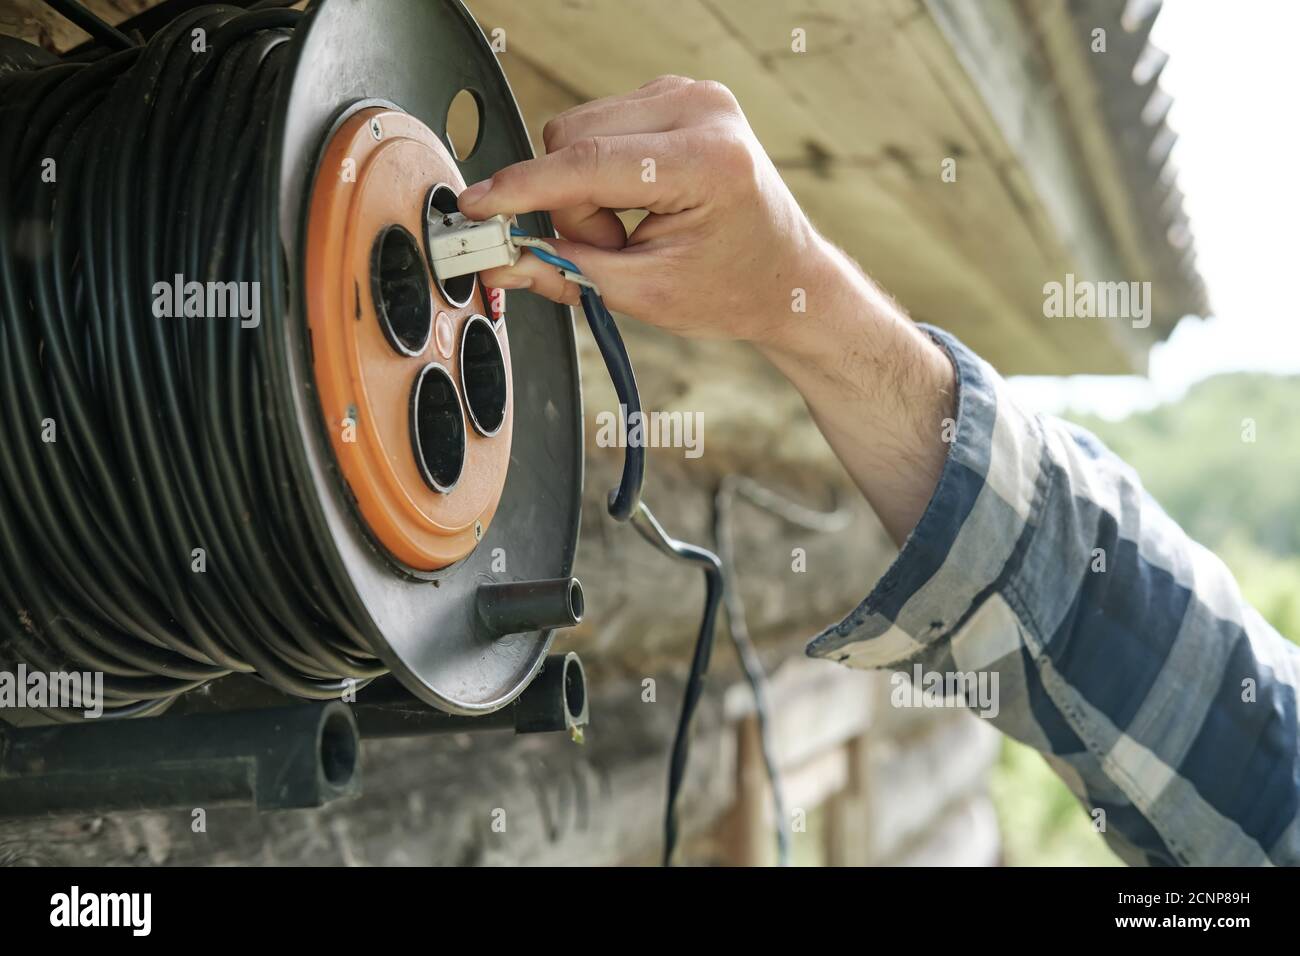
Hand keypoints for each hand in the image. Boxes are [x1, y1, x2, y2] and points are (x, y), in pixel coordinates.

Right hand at [457, 75, 827, 346]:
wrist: (786, 277)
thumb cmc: (733, 287)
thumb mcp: (644, 294)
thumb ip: (566, 271)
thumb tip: (499, 260)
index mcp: (707, 160)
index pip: (588, 163)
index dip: (522, 190)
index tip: (478, 208)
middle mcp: (702, 111)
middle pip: (572, 138)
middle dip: (570, 204)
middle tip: (608, 249)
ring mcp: (692, 95)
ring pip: (578, 130)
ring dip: (584, 189)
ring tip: (629, 229)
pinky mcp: (677, 95)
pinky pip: (599, 125)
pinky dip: (599, 170)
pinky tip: (635, 202)